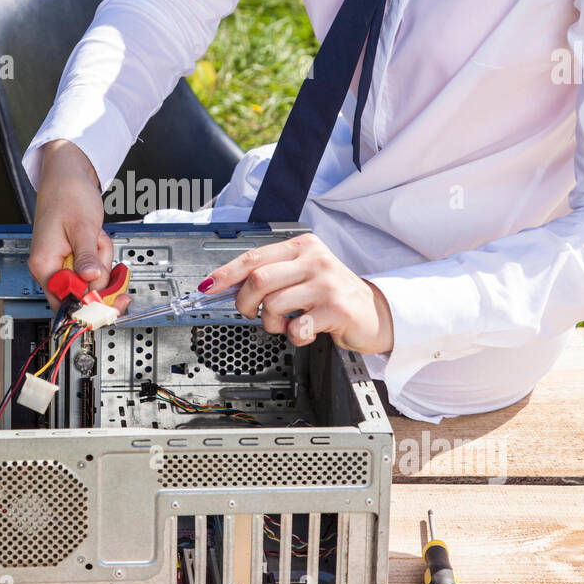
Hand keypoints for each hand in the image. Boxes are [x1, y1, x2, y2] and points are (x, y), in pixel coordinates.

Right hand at [28, 139, 130, 314]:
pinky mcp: (72, 259)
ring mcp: (61, 264)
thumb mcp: (82, 226)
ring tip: (95, 235)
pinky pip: (93, 268)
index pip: (65, 302)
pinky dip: (100, 254)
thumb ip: (87, 257)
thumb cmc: (68, 193)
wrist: (67, 175)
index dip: (89, 304)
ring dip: (102, 259)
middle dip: (100, 272)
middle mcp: (49, 269)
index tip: (110, 301)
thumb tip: (92, 281)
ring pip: (91, 280)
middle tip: (99, 246)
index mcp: (44, 265)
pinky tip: (95, 238)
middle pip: (83, 293)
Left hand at [200, 232, 393, 353]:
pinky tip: (304, 331)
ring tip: (286, 324)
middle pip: (258, 279)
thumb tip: (227, 285)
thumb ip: (271, 275)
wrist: (374, 313)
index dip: (226, 274)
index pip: (253, 256)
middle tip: (253, 313)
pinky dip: (293, 336)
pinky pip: (297, 327)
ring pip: (273, 304)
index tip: (208, 287)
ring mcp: (327, 283)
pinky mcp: (337, 309)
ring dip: (271, 323)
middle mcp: (315, 260)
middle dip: (245, 303)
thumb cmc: (332, 295)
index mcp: (303, 246)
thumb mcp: (303, 275)